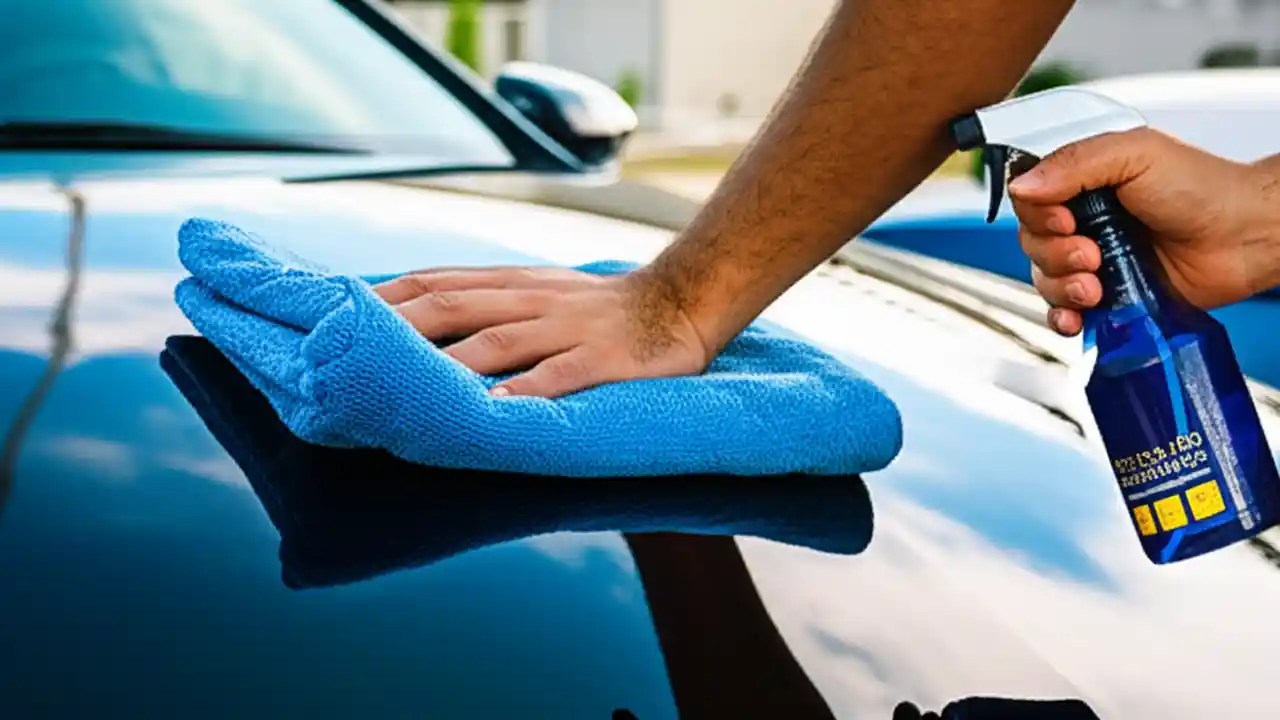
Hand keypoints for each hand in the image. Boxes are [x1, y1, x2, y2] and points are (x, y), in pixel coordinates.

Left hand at [373, 266, 711, 397]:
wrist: (678, 299)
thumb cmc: (596, 309)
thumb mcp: (536, 291)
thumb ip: (484, 303)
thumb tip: (416, 324)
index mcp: (510, 283)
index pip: (433, 283)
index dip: (380, 299)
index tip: (329, 318)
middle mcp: (529, 299)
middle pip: (450, 307)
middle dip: (394, 330)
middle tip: (342, 356)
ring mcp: (566, 327)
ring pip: (496, 341)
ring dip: (446, 364)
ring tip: (400, 391)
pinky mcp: (603, 359)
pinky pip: (560, 375)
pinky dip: (526, 390)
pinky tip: (497, 409)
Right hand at [1009, 128, 1279, 334]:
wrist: (1244, 237)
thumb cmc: (1201, 188)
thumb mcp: (1135, 155)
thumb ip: (1075, 163)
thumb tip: (1021, 186)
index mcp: (1083, 182)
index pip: (1029, 200)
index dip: (1038, 216)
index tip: (1067, 220)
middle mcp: (1084, 221)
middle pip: (1031, 242)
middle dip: (1055, 254)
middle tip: (1094, 253)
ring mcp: (1094, 261)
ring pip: (1043, 279)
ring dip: (1062, 286)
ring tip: (1098, 285)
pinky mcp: (1107, 297)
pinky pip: (1062, 311)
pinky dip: (1062, 316)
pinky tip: (1077, 316)